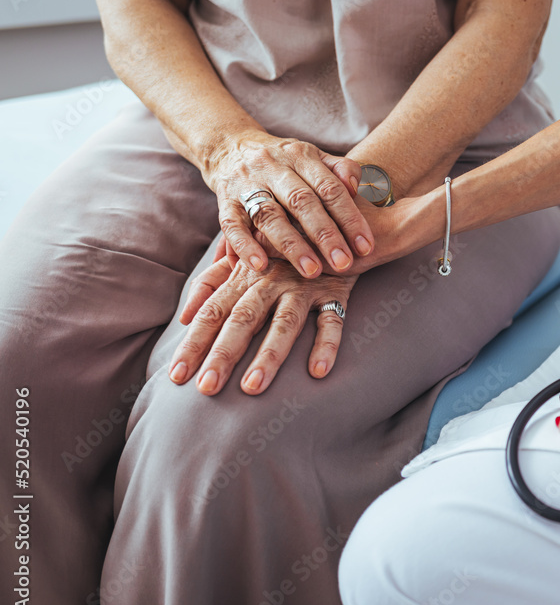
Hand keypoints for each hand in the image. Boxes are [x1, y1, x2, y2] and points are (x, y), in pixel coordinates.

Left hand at [168, 257, 356, 395]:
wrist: (337, 216)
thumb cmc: (288, 241)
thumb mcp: (248, 255)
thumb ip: (213, 282)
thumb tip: (183, 317)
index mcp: (246, 274)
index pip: (212, 312)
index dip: (194, 342)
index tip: (177, 375)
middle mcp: (271, 279)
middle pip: (242, 319)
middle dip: (222, 353)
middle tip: (206, 387)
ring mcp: (304, 284)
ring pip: (284, 322)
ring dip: (268, 355)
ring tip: (253, 387)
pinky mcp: (336, 288)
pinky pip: (332, 319)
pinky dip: (326, 344)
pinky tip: (318, 371)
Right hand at [205, 131, 374, 277]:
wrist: (230, 145)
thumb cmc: (285, 162)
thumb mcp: (314, 157)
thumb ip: (340, 170)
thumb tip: (356, 188)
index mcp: (301, 156)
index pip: (330, 188)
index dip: (350, 218)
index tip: (366, 247)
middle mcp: (273, 167)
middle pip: (302, 202)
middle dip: (325, 235)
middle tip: (343, 263)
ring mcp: (246, 183)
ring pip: (269, 215)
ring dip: (292, 246)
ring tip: (312, 271)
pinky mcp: (224, 201)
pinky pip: (232, 225)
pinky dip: (245, 246)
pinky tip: (261, 266)